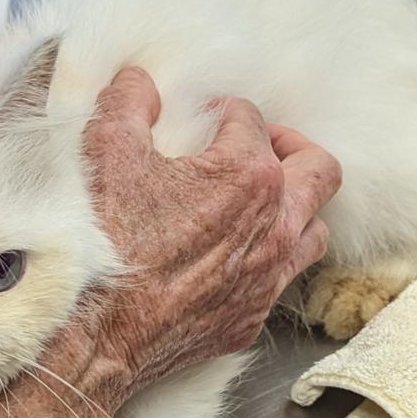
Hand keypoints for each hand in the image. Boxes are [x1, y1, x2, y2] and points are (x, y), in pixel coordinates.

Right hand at [49, 68, 339, 414]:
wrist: (96, 336)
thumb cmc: (104, 242)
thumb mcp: (106, 150)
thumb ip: (128, 102)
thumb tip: (138, 80)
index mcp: (247, 175)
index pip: (252, 120)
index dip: (223, 110)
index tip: (202, 117)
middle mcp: (274, 226)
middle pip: (320, 170)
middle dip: (292, 148)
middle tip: (259, 145)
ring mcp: (267, 277)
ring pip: (314, 230)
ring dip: (295, 207)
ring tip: (260, 201)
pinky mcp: (250, 318)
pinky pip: (281, 279)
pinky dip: (268, 258)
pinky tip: (234, 254)